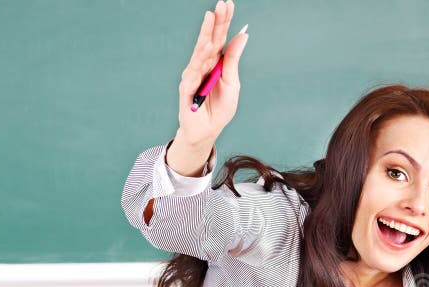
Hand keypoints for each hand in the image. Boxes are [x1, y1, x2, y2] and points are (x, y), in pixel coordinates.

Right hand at [168, 0, 248, 173]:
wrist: (208, 131)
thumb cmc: (220, 109)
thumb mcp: (232, 83)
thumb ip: (233, 60)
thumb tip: (242, 36)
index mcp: (215, 63)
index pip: (220, 38)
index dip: (224, 22)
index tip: (228, 4)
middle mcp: (202, 65)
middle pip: (209, 39)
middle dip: (216, 22)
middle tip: (222, 4)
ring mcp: (193, 75)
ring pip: (200, 51)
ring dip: (207, 34)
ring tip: (212, 17)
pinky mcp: (186, 88)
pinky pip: (193, 71)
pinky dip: (200, 59)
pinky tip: (206, 47)